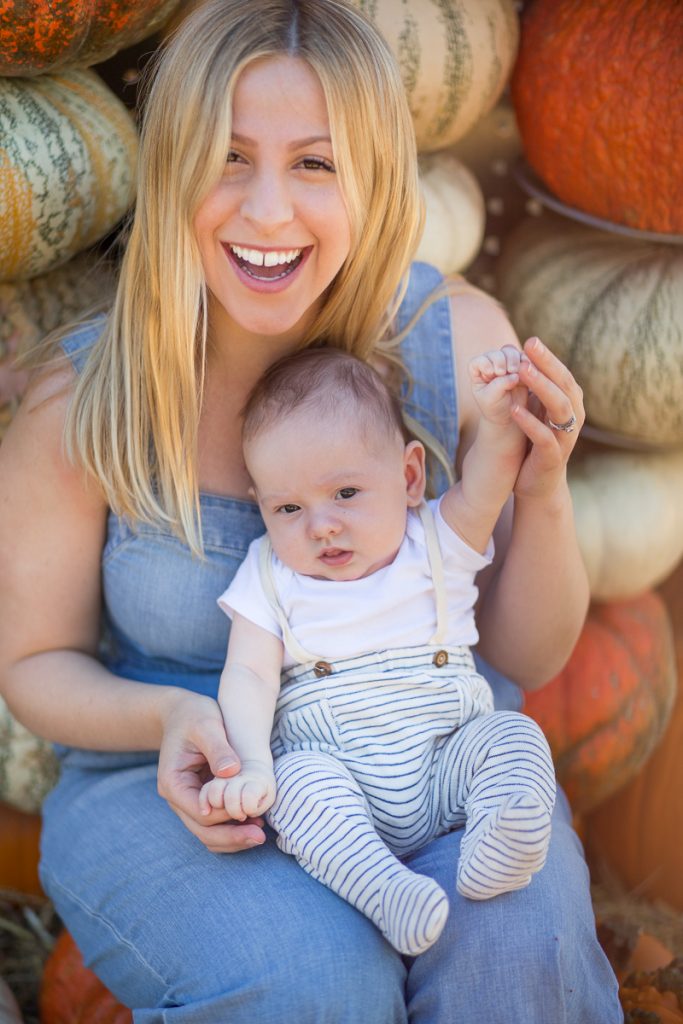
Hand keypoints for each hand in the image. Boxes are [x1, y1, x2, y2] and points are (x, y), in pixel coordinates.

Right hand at [157, 690, 265, 852]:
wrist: (182, 712)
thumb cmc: (193, 715)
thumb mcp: (206, 725)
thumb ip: (218, 748)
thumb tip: (231, 772)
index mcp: (173, 782)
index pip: (200, 812)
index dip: (226, 817)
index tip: (252, 814)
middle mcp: (177, 797)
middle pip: (202, 830)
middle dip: (231, 837)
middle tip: (260, 838)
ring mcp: (188, 800)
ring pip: (207, 832)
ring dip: (232, 837)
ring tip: (260, 835)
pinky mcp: (200, 798)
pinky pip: (214, 821)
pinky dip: (231, 826)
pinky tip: (253, 823)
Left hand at [469, 346, 527, 427]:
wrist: (509, 416)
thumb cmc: (494, 407)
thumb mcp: (491, 398)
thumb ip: (500, 385)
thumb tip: (515, 375)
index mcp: (478, 372)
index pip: (477, 361)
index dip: (484, 363)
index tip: (490, 373)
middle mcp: (491, 365)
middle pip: (495, 353)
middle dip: (500, 360)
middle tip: (503, 372)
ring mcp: (506, 364)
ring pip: (510, 351)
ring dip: (513, 358)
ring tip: (514, 371)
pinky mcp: (521, 366)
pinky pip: (524, 357)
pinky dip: (525, 361)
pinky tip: (525, 370)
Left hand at [511, 337, 584, 500]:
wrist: (538, 484)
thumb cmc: (535, 443)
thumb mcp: (535, 411)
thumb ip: (533, 389)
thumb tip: (519, 356)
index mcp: (570, 404)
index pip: (561, 375)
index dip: (547, 358)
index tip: (530, 340)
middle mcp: (573, 417)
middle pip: (564, 386)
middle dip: (546, 365)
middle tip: (529, 348)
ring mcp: (566, 437)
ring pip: (560, 408)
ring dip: (541, 387)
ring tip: (522, 372)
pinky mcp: (553, 456)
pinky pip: (545, 437)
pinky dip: (530, 422)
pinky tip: (515, 409)